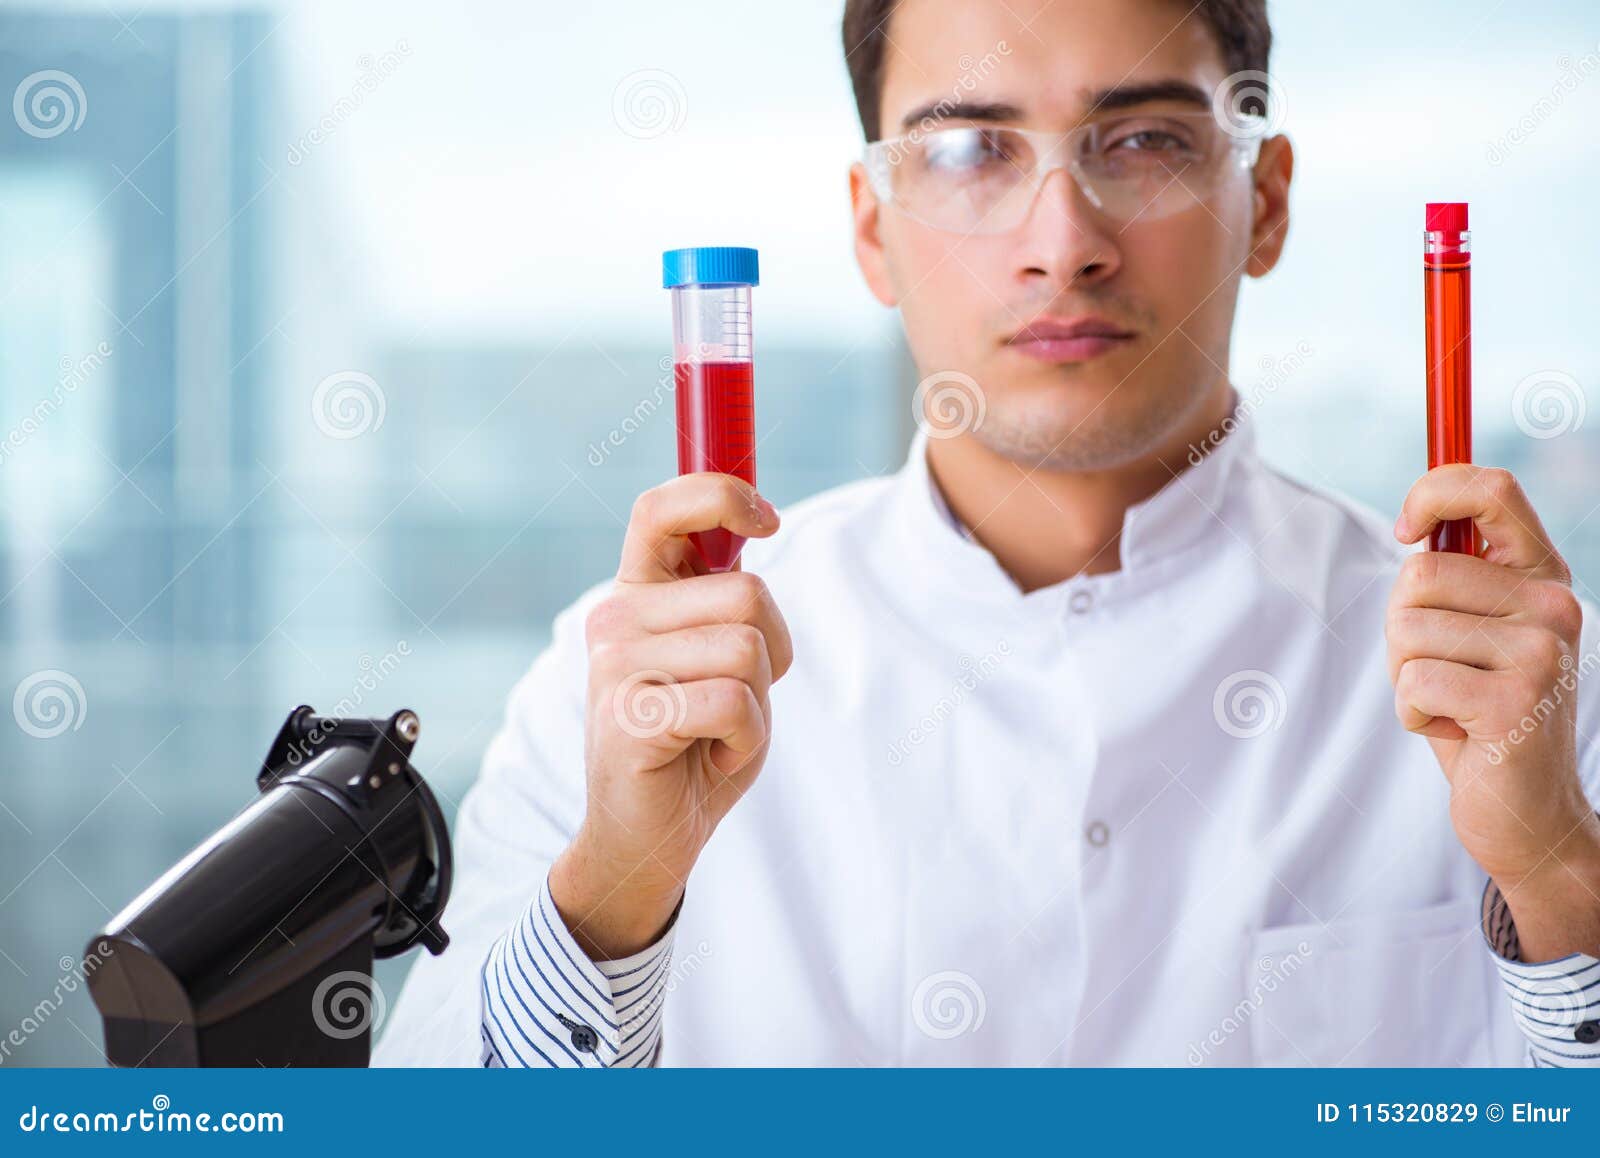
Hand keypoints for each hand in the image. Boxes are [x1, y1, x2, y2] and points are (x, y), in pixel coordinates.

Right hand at [550, 473, 792, 959]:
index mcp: (637, 596)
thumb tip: (754, 525)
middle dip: (771, 652)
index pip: (661, 509)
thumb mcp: (719, 658)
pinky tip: (709, 757)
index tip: (766, 523)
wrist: (647, 839)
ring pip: (746, 648)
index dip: (721, 495)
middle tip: (736, 702)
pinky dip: (745, 738)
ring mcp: (616, 666)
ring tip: (716, 733)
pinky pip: (733, 702)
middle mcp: (616, 619)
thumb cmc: (694, 746)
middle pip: (747, 594)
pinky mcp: (630, 717)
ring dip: (757, 704)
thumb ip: (728, 601)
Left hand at [1389, 464, 1599, 957]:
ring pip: (1408, 629)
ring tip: (1446, 702)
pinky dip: (1410, 711)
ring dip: (1403, 675)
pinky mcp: (1516, 700)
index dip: (1432, 491)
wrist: (1526, 811)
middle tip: (1433, 670)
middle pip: (1420, 574)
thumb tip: (1414, 520)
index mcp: (1541, 577)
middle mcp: (1552, 605)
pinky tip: (1451, 731)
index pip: (1492, 490)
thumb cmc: (1477, 713)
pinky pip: (1414, 680)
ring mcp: (1541, 652)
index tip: (1403, 530)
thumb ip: (1453, 580)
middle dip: (1400, 626)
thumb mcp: (1470, 634)